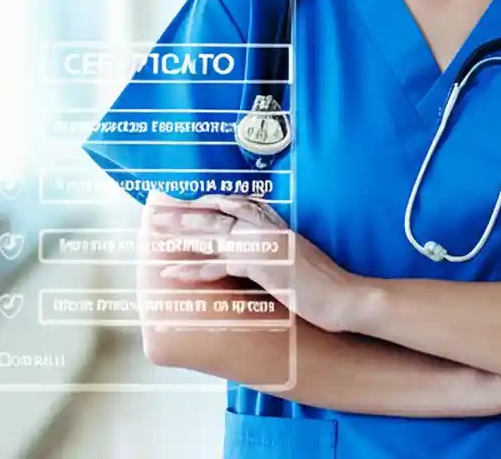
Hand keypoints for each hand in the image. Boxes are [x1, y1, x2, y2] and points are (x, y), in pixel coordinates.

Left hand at [154, 193, 364, 333]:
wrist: (346, 298)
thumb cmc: (325, 287)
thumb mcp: (296, 263)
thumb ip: (276, 253)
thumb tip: (258, 259)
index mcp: (275, 227)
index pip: (235, 206)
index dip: (207, 203)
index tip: (185, 203)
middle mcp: (267, 230)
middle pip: (217, 214)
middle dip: (184, 212)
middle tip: (155, 209)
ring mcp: (264, 245)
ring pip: (213, 233)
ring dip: (180, 233)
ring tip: (153, 232)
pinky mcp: (262, 264)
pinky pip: (219, 264)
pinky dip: (193, 269)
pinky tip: (173, 273)